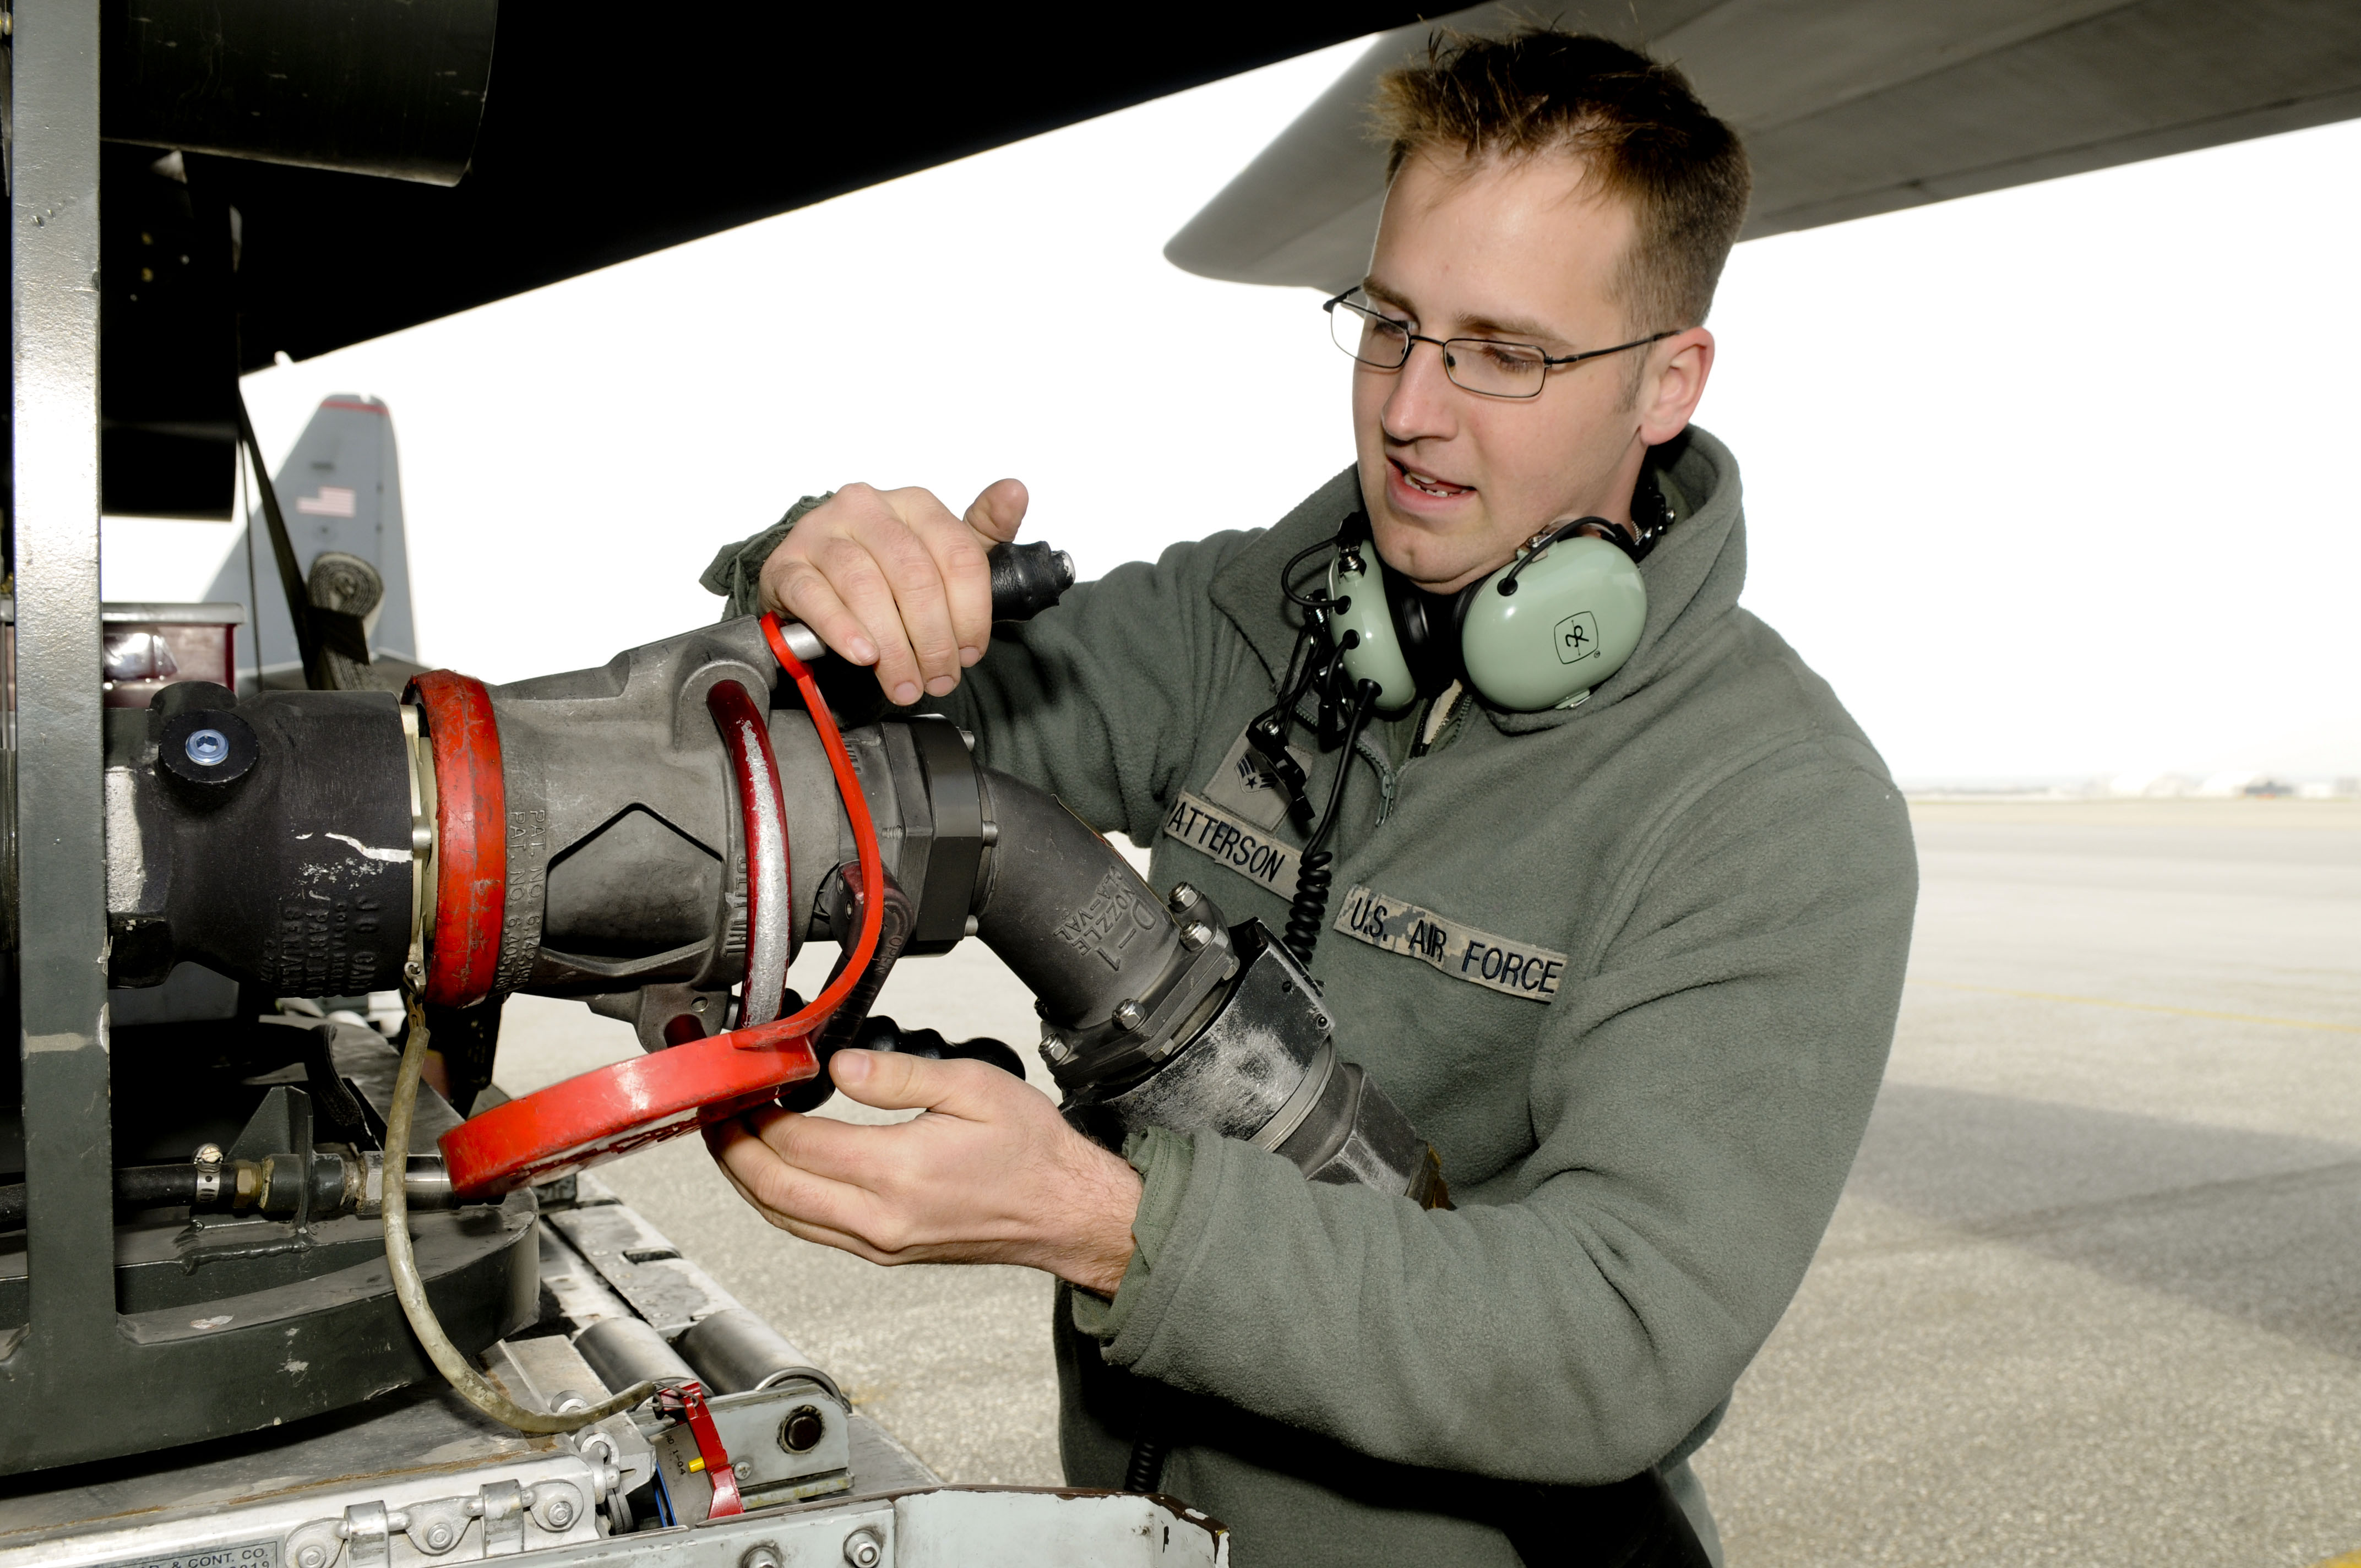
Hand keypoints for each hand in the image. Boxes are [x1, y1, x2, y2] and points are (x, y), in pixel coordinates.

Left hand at [704, 1047, 1141, 1296]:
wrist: (1066, 1212)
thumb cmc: (1032, 1152)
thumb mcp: (975, 1088)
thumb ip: (900, 1076)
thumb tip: (840, 1068)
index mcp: (898, 1173)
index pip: (796, 1143)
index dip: (755, 1110)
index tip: (742, 1080)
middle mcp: (880, 1219)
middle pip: (772, 1188)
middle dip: (729, 1147)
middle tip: (713, 1109)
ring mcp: (878, 1243)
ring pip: (783, 1216)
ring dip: (745, 1176)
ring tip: (728, 1136)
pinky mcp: (883, 1253)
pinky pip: (810, 1229)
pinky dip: (778, 1199)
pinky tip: (773, 1171)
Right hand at [758, 478, 1029, 705]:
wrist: (815, 581)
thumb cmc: (885, 571)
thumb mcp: (943, 552)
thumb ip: (985, 530)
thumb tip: (1015, 491)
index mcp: (913, 504)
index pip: (957, 554)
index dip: (971, 612)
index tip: (971, 652)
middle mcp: (866, 508)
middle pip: (913, 574)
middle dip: (932, 638)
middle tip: (938, 679)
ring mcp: (821, 532)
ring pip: (866, 586)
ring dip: (892, 645)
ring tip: (904, 681)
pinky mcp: (787, 565)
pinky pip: (815, 596)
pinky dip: (842, 629)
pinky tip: (862, 655)